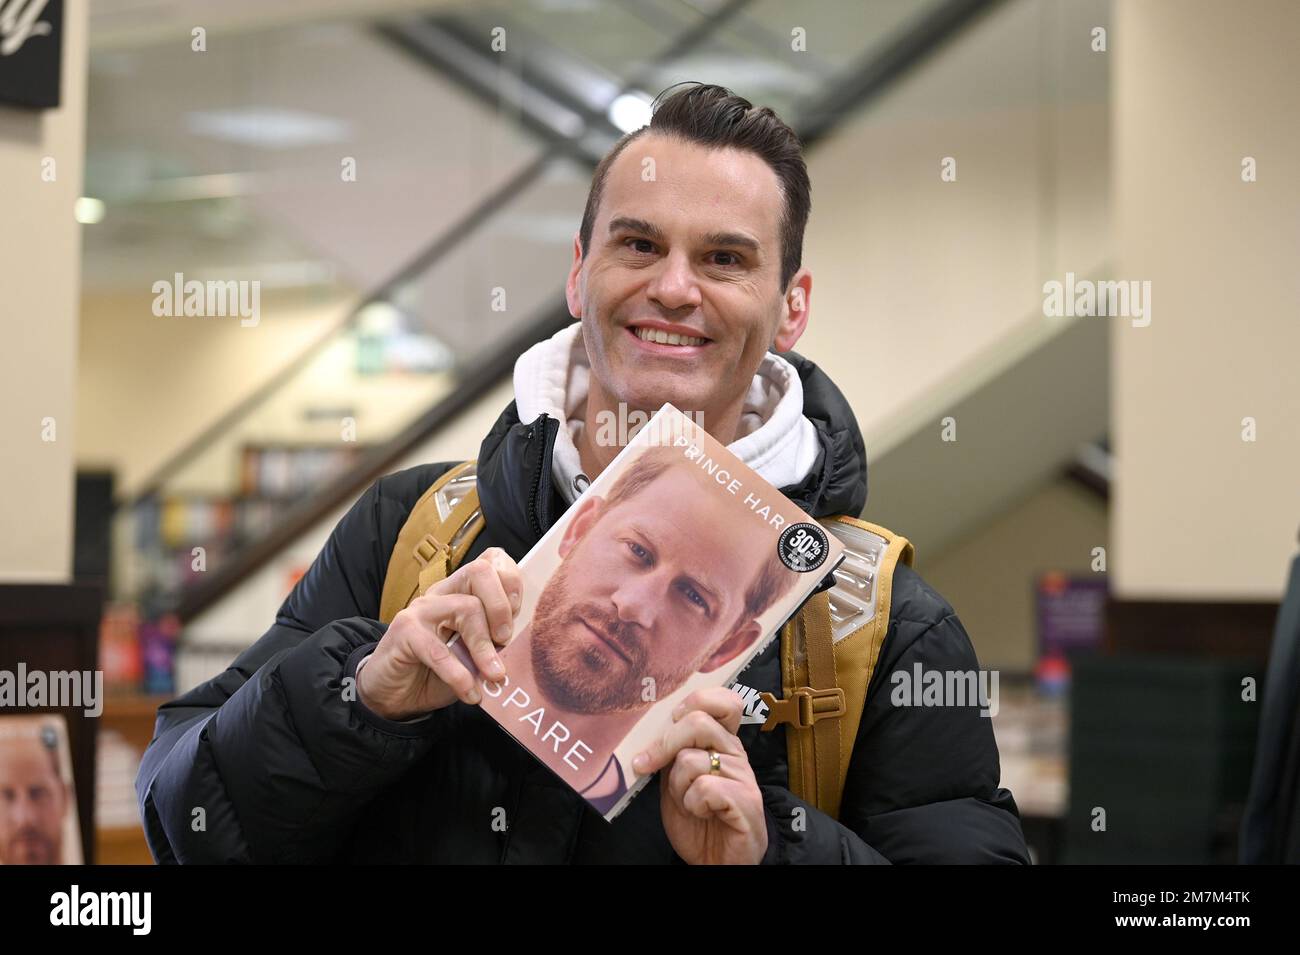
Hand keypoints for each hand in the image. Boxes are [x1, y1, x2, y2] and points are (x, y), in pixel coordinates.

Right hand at [357, 547, 521, 720]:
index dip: (511, 582)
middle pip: (480, 572)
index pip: (491, 561)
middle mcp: (442, 593)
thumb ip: (495, 643)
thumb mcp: (473, 655)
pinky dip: (460, 676)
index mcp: (461, 591)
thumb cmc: (438, 673)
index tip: (518, 615)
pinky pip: (439, 651)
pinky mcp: (405, 632)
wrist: (394, 695)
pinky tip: (471, 694)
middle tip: (506, 641)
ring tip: (494, 676)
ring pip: (466, 608)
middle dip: (501, 607)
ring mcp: (422, 610)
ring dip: (485, 647)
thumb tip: (523, 645)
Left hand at [632, 687, 768, 864]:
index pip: (722, 701)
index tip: (672, 721)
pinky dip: (693, 804)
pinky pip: (705, 788)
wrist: (717, 860)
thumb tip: (646, 730)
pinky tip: (703, 813)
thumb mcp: (676, 779)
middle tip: (647, 765)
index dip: (695, 702)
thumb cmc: (698, 817)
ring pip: (692, 759)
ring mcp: (743, 776)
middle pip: (697, 722)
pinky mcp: (746, 801)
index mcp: (721, 742)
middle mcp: (735, 753)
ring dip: (678, 786)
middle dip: (664, 745)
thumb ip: (670, 753)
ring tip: (689, 802)